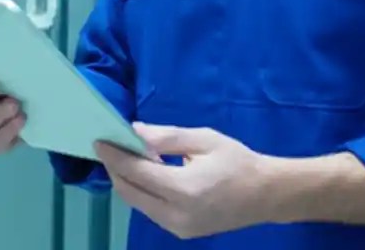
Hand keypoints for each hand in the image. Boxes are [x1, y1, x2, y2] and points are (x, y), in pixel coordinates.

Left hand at [94, 123, 272, 239]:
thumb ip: (167, 137)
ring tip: (126, 157)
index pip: (136, 173)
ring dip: (127, 181)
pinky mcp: (180, 232)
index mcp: (184, 189)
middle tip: (109, 146)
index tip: (99, 140)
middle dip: (115, 169)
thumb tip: (134, 131)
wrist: (266, 195)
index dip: (114, 156)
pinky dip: (142, 192)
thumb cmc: (238, 161)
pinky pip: (150, 210)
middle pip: (129, 192)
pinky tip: (145, 174)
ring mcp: (178, 228)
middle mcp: (177, 214)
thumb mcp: (204, 139)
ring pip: (137, 203)